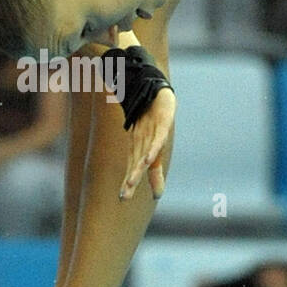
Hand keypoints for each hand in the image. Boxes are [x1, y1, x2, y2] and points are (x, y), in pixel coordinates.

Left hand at [118, 84, 175, 200]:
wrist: (154, 89)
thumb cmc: (152, 120)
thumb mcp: (154, 148)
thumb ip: (155, 172)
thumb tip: (157, 195)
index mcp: (139, 146)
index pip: (133, 167)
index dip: (128, 182)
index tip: (123, 197)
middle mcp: (143, 142)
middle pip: (136, 165)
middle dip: (130, 181)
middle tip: (124, 197)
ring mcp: (152, 133)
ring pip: (144, 154)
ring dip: (138, 169)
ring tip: (132, 183)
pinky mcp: (163, 123)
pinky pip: (158, 139)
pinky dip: (153, 150)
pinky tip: (149, 159)